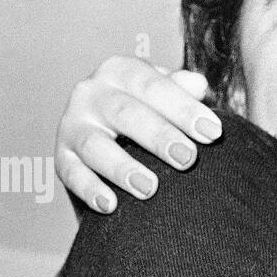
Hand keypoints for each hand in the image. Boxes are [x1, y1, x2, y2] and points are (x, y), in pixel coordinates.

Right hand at [56, 56, 221, 212]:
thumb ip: (181, 89)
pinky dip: (89, 189)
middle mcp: (91, 93)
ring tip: (150, 189)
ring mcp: (73, 125)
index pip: (153, 86)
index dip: (184, 108)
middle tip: (188, 159)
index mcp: (120, 71)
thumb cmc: (147, 108)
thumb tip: (199, 85)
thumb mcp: (163, 92)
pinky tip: (110, 205)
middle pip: (125, 113)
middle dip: (158, 136)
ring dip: (122, 168)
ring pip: (95, 145)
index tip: (213, 132)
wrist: (105, 125)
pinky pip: (71, 174)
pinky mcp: (62, 156)